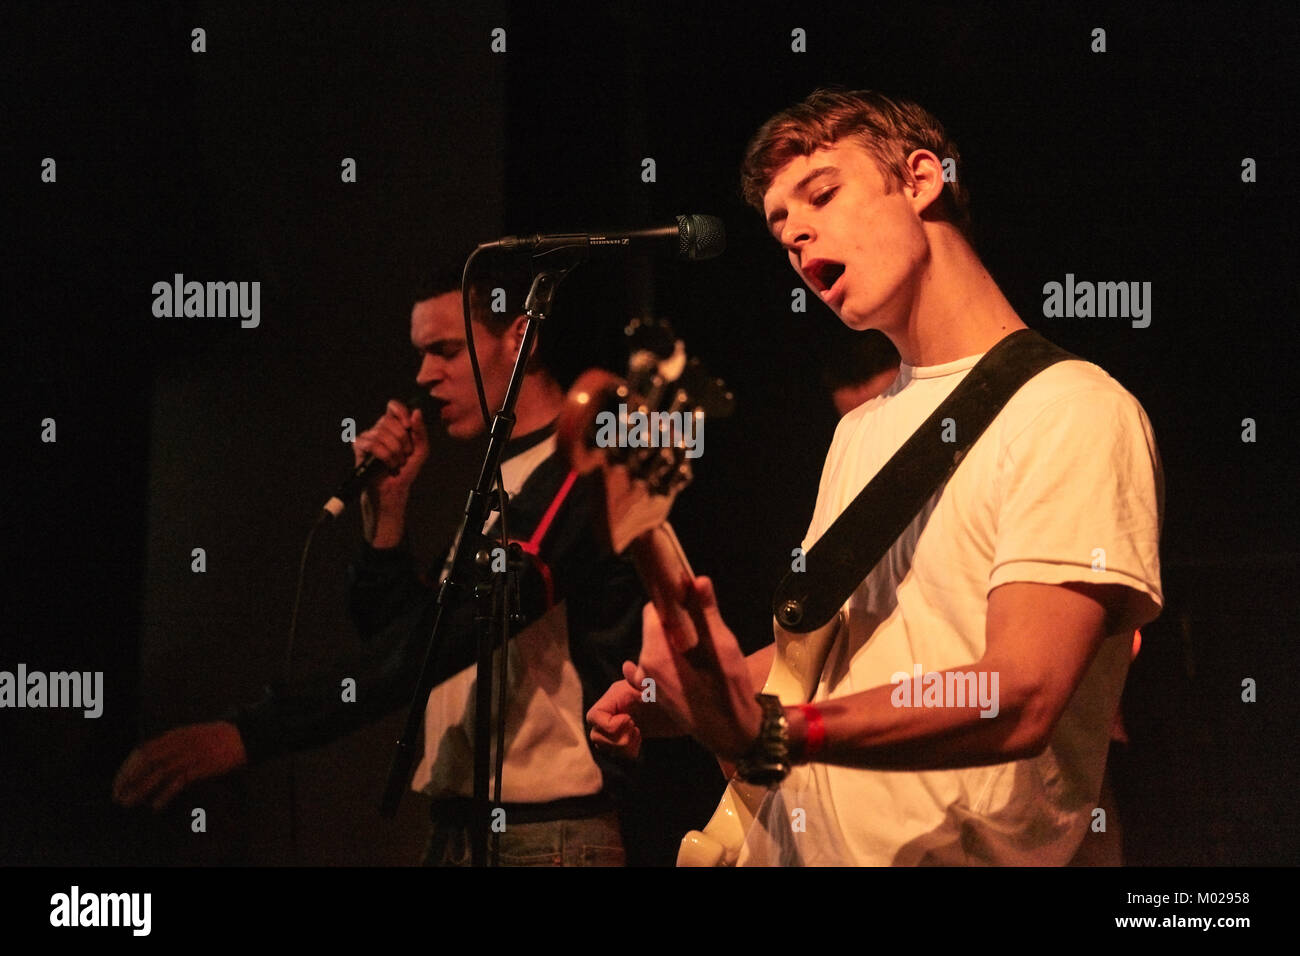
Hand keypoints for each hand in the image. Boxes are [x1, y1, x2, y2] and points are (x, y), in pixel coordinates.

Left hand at [112, 722, 247, 810]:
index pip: (143, 750)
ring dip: (141, 789)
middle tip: (118, 795)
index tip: (119, 782)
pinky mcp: (202, 767)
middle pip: (146, 762)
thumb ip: (174, 744)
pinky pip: (179, 782)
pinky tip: (156, 806)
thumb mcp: (192, 735)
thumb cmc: (219, 738)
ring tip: (129, 802)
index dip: (127, 767)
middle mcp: (180, 743)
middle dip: (128, 779)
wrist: (245, 735)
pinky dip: (165, 795)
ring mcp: (191, 754)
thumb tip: (152, 760)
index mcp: (175, 735)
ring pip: (158, 773)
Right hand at [354, 399, 428, 543]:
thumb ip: (421, 431)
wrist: (394, 489)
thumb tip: (416, 412)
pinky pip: (373, 444)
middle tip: (405, 455)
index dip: (401, 412)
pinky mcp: (359, 447)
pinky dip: (385, 456)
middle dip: (403, 440)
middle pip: (390, 421)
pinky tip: (387, 465)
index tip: (408, 426)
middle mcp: (379, 428)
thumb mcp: (421, 450)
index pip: (393, 406)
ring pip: (382, 433)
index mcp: (394, 425)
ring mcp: (367, 436)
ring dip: (395, 452)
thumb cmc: (406, 470)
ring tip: (396, 463)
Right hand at [587, 662, 688, 758]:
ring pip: (602, 744)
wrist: (692, 705)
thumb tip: (626, 666)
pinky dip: (625, 752)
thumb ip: (642, 679)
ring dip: (620, 748)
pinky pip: (615, 750)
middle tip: (636, 732)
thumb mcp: (659, 686)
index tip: (631, 722)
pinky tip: (639, 743)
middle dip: (615, 741)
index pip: (594, 716)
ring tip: (638, 738)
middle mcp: (614, 709)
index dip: (608, 725)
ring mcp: (620, 721)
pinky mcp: (628, 733)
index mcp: (616, 696)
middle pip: (596, 734)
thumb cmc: (676, 692)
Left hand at [632, 576, 762, 760]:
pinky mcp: (654, 693)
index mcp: (656, 655)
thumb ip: (707, 613)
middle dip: (676, 624)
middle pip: (655, 628)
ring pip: (657, 645)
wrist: (734, 735)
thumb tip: (698, 579)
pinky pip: (654, 665)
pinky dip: (669, 658)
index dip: (672, 603)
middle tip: (704, 631)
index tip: (691, 601)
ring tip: (702, 652)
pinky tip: (689, 664)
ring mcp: (647, 684)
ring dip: (676, 642)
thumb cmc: (730, 691)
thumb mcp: (723, 648)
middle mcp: (645, 668)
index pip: (653, 611)